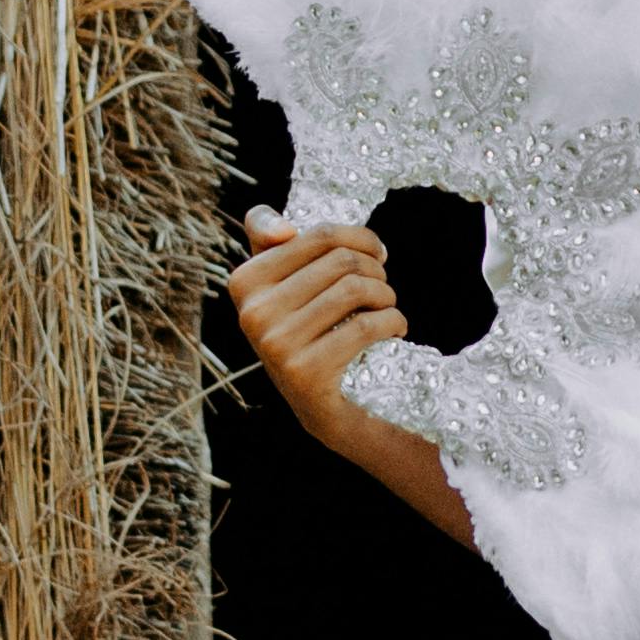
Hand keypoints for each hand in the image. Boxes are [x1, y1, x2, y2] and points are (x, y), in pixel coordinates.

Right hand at [230, 204, 407, 436]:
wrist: (325, 408)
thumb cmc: (311, 333)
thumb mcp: (283, 284)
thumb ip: (268, 238)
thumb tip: (284, 230)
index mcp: (245, 281)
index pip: (319, 236)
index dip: (361, 238)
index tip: (376, 253)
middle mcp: (253, 313)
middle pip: (342, 262)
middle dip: (376, 270)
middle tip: (383, 288)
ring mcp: (276, 344)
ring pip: (355, 290)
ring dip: (387, 296)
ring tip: (388, 308)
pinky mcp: (304, 372)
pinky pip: (365, 326)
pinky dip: (392, 322)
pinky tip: (394, 330)